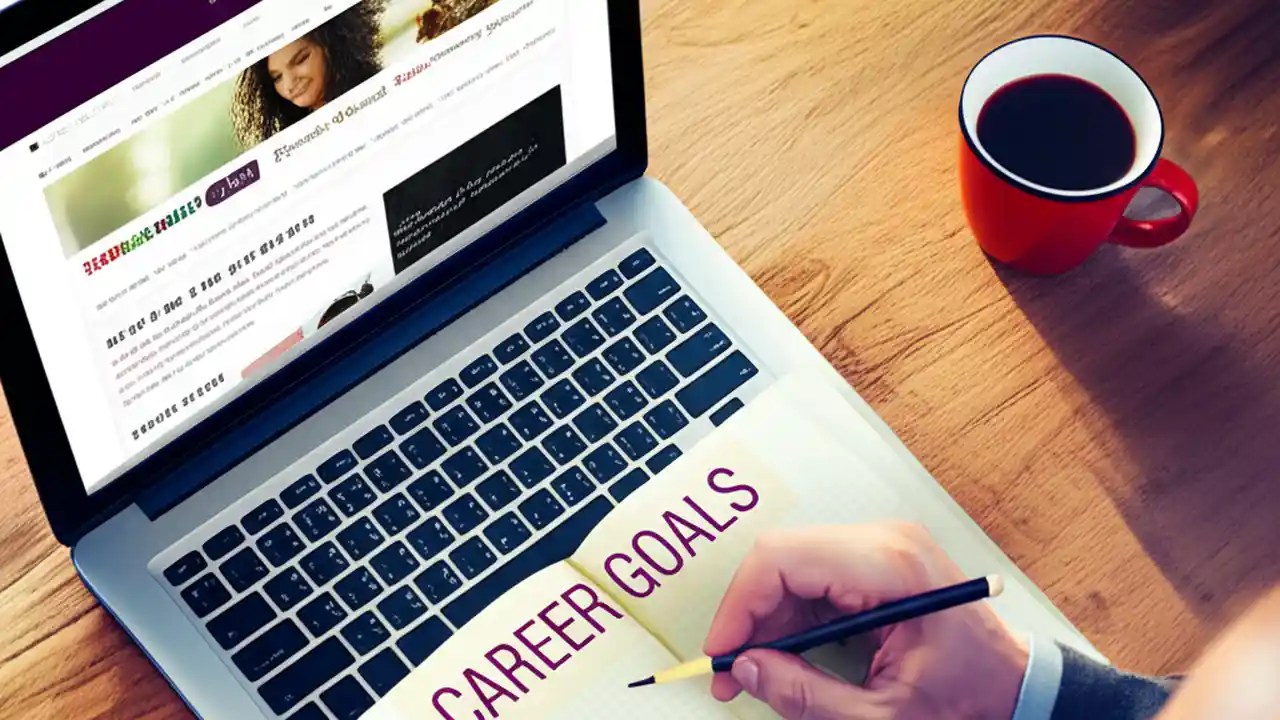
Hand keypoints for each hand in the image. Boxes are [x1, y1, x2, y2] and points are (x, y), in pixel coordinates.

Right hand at [703, 522, 1028, 719]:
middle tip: (732, 672)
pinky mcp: (874, 563)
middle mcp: (884, 542)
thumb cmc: (971, 697)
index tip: (722, 653)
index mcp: (892, 567)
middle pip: (781, 560)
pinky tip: (783, 657)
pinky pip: (811, 578)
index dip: (740, 606)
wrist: (1017, 687)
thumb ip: (807, 695)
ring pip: (789, 568)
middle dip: (747, 617)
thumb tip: (746, 669)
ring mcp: (879, 548)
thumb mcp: (883, 715)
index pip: (784, 559)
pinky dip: (788, 618)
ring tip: (755, 672)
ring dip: (764, 620)